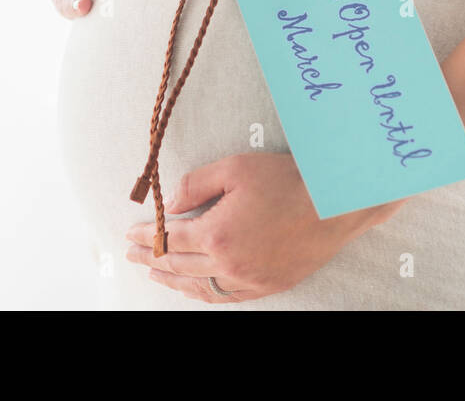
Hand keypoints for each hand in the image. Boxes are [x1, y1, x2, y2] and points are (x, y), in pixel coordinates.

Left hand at [125, 153, 403, 302]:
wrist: (333, 205)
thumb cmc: (286, 181)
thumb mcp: (235, 168)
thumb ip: (196, 184)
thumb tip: (170, 204)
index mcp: (216, 233)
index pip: (169, 238)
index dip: (147, 236)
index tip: (131, 234)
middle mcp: (228, 263)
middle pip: (178, 265)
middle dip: (151, 259)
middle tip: (132, 255)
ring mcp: (248, 279)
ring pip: (198, 286)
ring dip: (172, 280)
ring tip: (155, 273)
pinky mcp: (266, 286)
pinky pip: (224, 296)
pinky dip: (202, 292)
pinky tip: (193, 287)